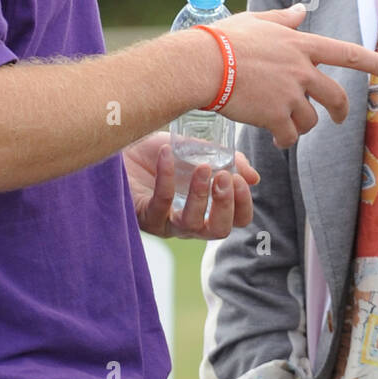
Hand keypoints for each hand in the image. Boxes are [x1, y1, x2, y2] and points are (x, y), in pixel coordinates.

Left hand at [123, 131, 258, 239]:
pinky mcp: (143, 216)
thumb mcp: (200, 151)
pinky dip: (167, 178)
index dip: (243, 204)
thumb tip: (254, 178)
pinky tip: (169, 154)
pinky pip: (161, 203)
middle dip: (225, 205)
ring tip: (203, 168)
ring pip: (192, 224)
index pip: (237, 220)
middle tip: (223, 178)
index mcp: (208, 208)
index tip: (241, 180)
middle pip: (218, 230)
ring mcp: (166, 223)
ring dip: (200, 196)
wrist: (123, 148)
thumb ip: (227, 161)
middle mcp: (189, 222)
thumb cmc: (162, 153)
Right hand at [215, 4, 377, 149]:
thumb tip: (301, 10)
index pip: (347, 54)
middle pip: (335, 97)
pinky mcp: (276, 116)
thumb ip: (284, 20)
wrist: (203, 64)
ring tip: (283, 125)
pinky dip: (284, 139)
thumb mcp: (257, 21)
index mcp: (301, 44)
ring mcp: (291, 94)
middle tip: (338, 119)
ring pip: (311, 120)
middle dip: (340, 111)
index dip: (375, 63)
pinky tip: (275, 138)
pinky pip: (290, 136)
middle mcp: (302, 69)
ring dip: (301, 126)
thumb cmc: (223, 40)